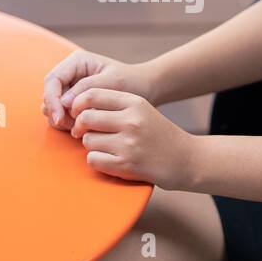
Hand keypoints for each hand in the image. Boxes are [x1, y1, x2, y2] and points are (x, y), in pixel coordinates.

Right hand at [40, 50, 158, 130]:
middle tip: (71, 127)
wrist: (144, 90)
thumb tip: (64, 102)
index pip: (53, 80)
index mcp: (77, 62)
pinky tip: (80, 129)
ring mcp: (70, 88)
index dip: (52, 99)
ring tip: (78, 128)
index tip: (60, 118)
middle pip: (49, 94)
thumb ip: (87, 89)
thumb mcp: (112, 82)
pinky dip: (67, 123)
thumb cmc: (131, 82)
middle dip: (55, 111)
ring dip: (60, 119)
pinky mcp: (74, 102)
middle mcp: (70, 73)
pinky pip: (62, 114)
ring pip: (53, 105)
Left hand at [68, 87, 197, 187]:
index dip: (77, 104)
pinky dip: (97, 161)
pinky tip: (111, 160)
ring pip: (87, 141)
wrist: (185, 160)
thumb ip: (113, 104)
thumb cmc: (157, 134)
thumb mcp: (141, 109)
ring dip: (91, 146)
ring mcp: (129, 144)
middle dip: (81, 127)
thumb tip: (76, 105)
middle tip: (84, 133)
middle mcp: (131, 121)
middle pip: (85, 118)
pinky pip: (93, 160)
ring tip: (107, 148)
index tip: (77, 114)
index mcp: (134, 102)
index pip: (92, 95)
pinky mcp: (126, 165)